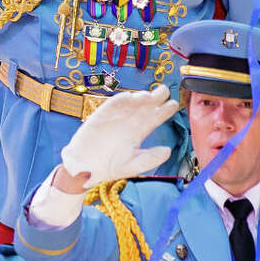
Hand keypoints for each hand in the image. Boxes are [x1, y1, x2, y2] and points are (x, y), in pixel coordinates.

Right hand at [57, 88, 177, 189]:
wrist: (85, 170)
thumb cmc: (109, 167)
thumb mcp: (133, 166)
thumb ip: (150, 159)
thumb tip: (168, 150)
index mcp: (138, 132)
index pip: (154, 118)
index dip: (164, 111)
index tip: (174, 104)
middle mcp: (129, 122)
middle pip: (145, 107)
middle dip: (155, 98)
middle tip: (164, 91)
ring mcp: (115, 118)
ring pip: (130, 103)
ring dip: (138, 98)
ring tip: (147, 96)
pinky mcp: (100, 117)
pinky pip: (111, 106)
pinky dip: (119, 101)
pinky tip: (128, 97)